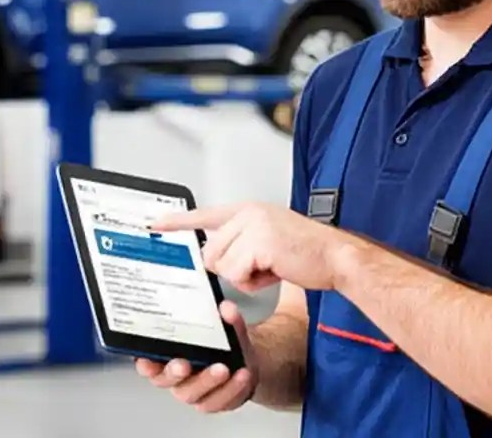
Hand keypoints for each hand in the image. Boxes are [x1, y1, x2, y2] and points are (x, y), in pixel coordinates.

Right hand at [135, 300, 257, 412]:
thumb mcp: (223, 327)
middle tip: (184, 364)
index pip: (147, 362)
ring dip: (207, 380)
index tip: (148, 360)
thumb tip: (226, 308)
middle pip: (165, 380)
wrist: (245, 361)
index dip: (145, 363)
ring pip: (192, 393)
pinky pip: (220, 400)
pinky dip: (233, 387)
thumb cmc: (221, 343)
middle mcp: (176, 377)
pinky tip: (242, 375)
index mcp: (168, 356)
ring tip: (223, 368)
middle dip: (173, 372)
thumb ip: (225, 318)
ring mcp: (194, 392)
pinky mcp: (215, 402)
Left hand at [151, 202, 358, 292]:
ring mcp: (253, 225)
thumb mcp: (269, 240)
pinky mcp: (260, 242)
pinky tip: (275, 270)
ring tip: (271, 266)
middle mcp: (248, 213)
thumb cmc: (306, 253)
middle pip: (211, 253)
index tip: (154, 223)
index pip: (205, 215)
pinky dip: (255, 282)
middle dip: (233, 269)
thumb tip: (214, 257)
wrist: (337, 257)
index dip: (178, 221)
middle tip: (262, 266)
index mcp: (248, 210)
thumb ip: (242, 242)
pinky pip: (238, 274)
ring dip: (245, 277)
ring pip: (222, 265)